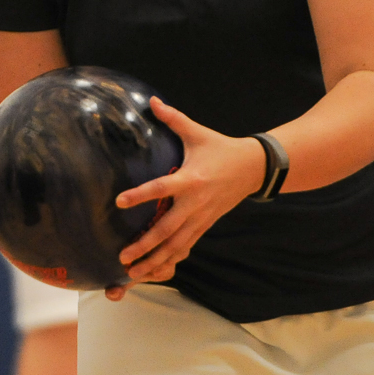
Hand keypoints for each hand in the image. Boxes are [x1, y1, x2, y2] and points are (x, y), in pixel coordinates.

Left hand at [103, 97, 265, 300]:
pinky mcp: (206, 225)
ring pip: (177, 244)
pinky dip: (171, 259)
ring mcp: (201, 217)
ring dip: (155, 260)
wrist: (254, 168)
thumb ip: (173, 118)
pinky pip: (187, 245)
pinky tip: (155, 271)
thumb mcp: (197, 132)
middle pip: (167, 229)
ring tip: (133, 273)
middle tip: (123, 256)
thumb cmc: (221, 148)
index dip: (140, 195)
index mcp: (190, 178)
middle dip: (145, 245)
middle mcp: (195, 202)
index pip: (161, 188)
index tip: (119, 201)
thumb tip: (151, 101)